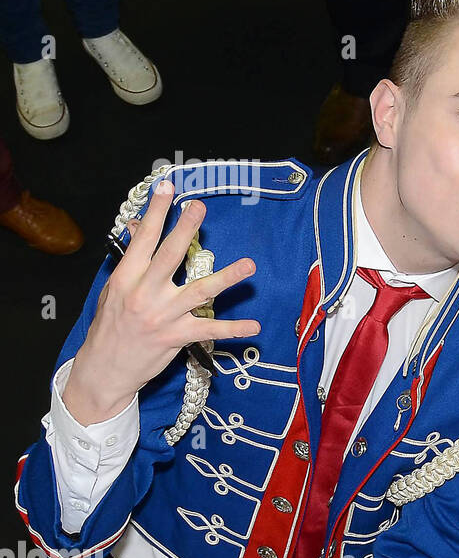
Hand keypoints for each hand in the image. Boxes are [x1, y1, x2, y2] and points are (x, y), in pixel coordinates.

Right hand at [63, 180, 259, 424]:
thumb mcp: (115, 290)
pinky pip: (210, 330)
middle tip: (200, 207)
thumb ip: (132, 262)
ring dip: (227, 278)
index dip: (156, 213)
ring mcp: (163, 316)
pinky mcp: (177, 337)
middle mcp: (145, 294)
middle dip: (185, 229)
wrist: (104, 368)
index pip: (143, 239)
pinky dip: (233, 329)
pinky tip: (254, 326)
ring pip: (200, 292)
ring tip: (249, 265)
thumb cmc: (110, 326)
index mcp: (126, 278)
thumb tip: (141, 227)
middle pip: (169, 256)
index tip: (168, 188)